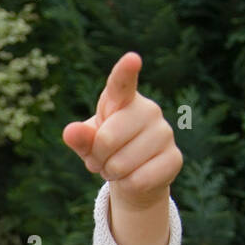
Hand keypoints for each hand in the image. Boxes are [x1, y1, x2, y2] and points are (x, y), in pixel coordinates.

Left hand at [62, 52, 181, 212]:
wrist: (135, 174)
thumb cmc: (108, 150)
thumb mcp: (89, 143)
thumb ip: (81, 137)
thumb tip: (70, 132)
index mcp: (123, 100)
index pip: (122, 83)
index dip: (125, 71)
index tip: (131, 59)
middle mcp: (149, 110)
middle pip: (106, 140)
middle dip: (98, 158)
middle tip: (105, 159)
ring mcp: (165, 133)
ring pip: (121, 164)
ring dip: (113, 173)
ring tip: (120, 167)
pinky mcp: (175, 158)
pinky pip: (138, 180)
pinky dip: (128, 185)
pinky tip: (135, 177)